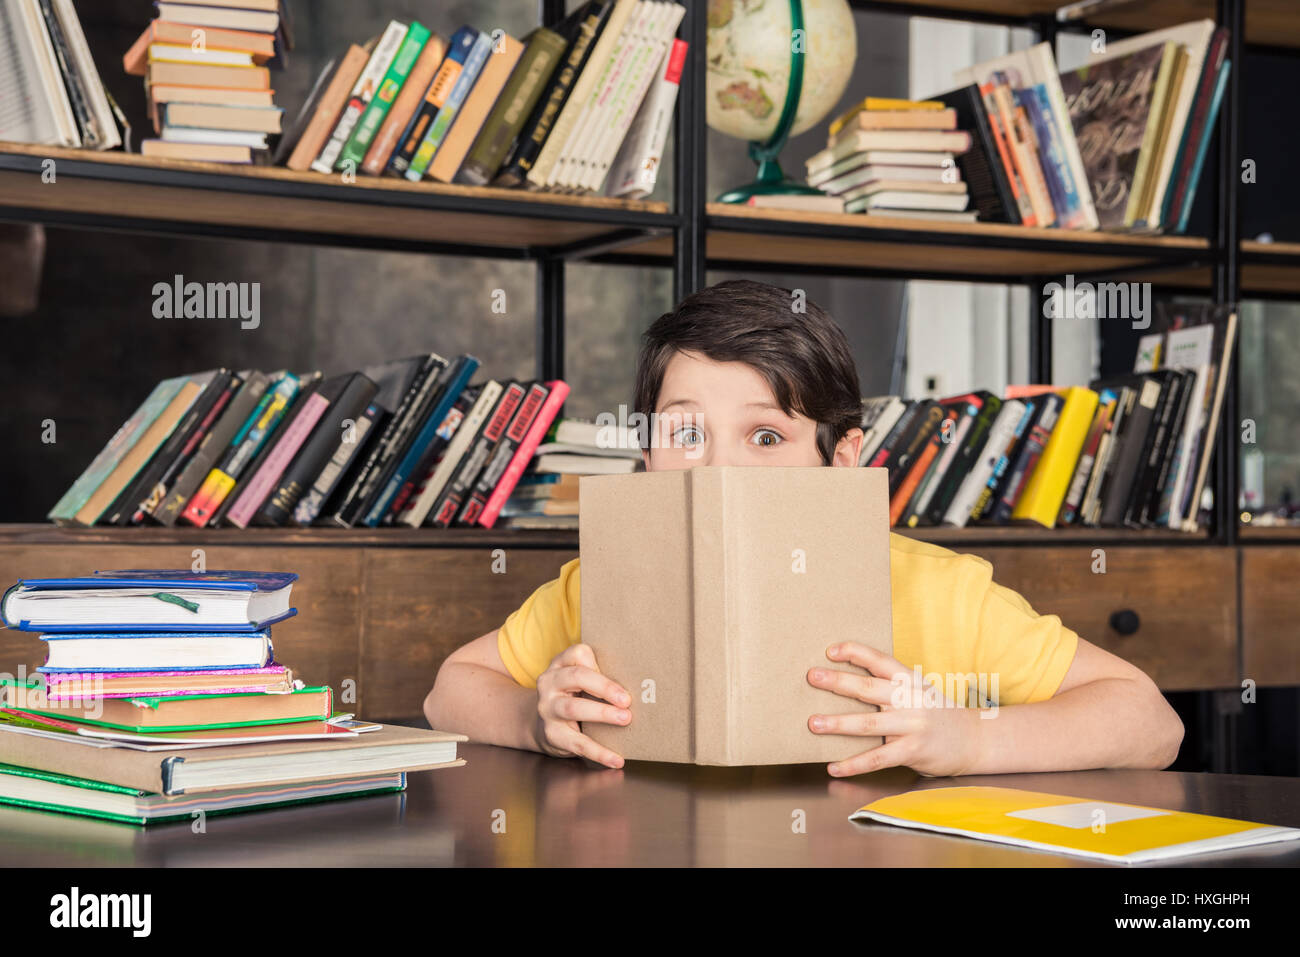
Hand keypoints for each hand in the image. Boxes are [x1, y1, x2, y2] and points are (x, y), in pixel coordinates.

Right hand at [534, 643, 630, 768]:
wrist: (542, 726)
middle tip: (627, 700)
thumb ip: (599, 676)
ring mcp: (547, 708)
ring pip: (574, 708)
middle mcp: (549, 683)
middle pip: (576, 677)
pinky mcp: (551, 734)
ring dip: (602, 713)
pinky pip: (577, 743)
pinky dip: (599, 752)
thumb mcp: (579, 682)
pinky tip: (616, 759)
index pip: (578, 653)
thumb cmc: (572, 697)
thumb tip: (639, 684)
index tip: (621, 670)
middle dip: (604, 687)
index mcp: (560, 664)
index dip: (598, 661)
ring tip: (625, 719)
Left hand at [807, 642, 984, 777]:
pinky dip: (854, 764)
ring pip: (869, 723)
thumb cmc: (937, 714)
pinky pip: (878, 758)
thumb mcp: (919, 692)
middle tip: (812, 677)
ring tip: (814, 723)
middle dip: (837, 682)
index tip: (831, 650)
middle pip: (869, 689)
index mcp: (910, 681)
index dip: (855, 653)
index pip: (880, 661)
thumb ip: (891, 687)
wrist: (975, 740)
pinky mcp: (913, 751)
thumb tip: (845, 683)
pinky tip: (834, 766)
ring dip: (838, 723)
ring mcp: (913, 726)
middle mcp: (911, 699)